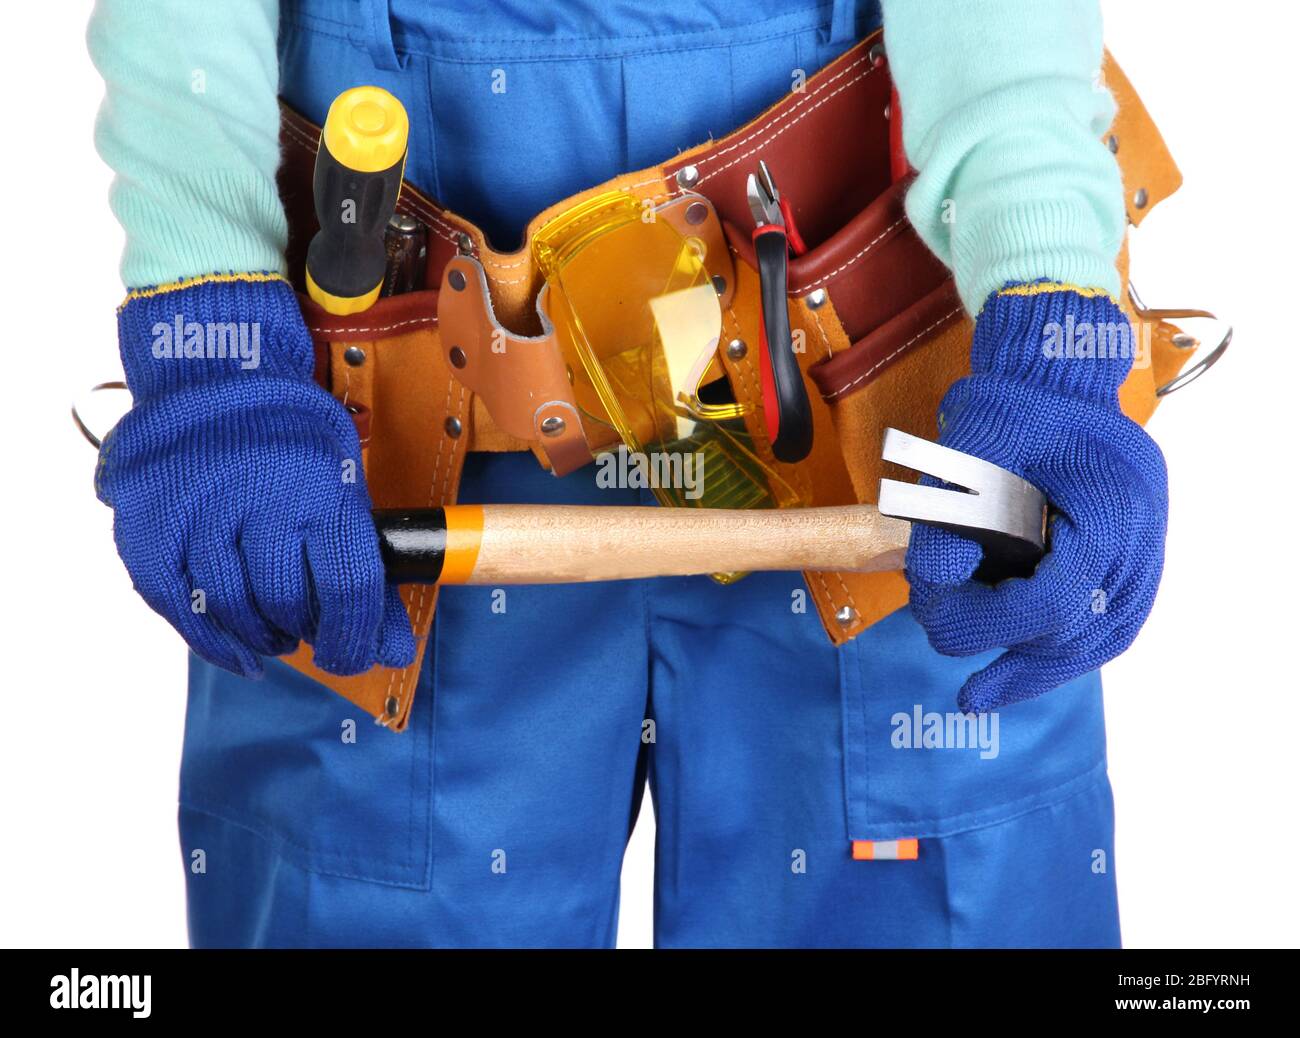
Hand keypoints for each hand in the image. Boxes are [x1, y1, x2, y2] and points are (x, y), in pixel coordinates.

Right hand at [96, 274, 414, 677]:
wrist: (218, 376)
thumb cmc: (294, 443)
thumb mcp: (346, 492)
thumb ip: (367, 573)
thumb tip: (393, 652)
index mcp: (323, 487)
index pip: (349, 585)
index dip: (355, 637)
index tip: (353, 656)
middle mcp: (262, 496)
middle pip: (287, 601)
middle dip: (306, 629)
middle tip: (310, 629)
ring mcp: (201, 508)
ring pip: (232, 608)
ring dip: (260, 637)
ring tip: (276, 632)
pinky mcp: (153, 521)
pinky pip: (177, 603)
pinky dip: (210, 638)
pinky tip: (234, 647)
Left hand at [905, 284, 1167, 711]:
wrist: (1052, 365)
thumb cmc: (1011, 399)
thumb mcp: (966, 452)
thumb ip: (947, 520)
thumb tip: (933, 586)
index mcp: (1110, 507)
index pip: (1054, 600)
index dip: (993, 624)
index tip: (942, 628)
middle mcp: (1142, 532)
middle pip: (1090, 633)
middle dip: (1022, 668)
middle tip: (970, 695)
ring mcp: (1147, 541)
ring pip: (1109, 632)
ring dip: (1050, 667)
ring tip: (996, 692)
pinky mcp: (1133, 547)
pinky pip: (1112, 612)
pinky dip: (1071, 641)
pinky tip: (1032, 658)